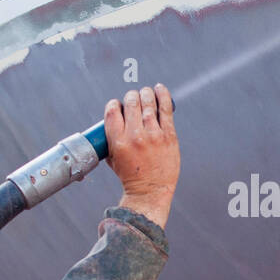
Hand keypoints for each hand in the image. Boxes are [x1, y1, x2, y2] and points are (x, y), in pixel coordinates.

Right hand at [105, 83, 178, 227]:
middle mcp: (135, 136)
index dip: (115, 104)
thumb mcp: (112, 157)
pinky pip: (165, 109)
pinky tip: (160, 89)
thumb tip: (113, 118)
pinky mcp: (168, 136)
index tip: (119, 106)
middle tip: (134, 100)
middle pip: (131, 102)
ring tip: (146, 94)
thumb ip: (111, 138)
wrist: (150, 191)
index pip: (113, 110)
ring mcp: (153, 135)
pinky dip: (163, 95)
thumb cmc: (130, 175)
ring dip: (146, 94)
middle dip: (131, 97)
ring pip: (148, 103)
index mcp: (118, 141)